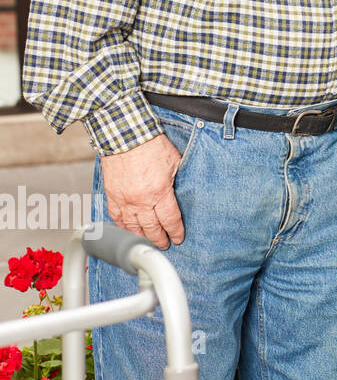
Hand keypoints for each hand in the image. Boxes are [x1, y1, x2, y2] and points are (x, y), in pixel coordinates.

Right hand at [101, 134, 185, 249]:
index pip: (170, 220)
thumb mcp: (175, 162)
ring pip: (132, 227)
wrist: (124, 135)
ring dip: (141, 237)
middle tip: (165, 244)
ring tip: (148, 242)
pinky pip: (116, 218)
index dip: (176, 232)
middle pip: (152, 229)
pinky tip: (128, 231)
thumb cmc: (150, 144)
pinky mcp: (111, 196)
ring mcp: (124, 200)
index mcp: (160, 192)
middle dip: (160, 239)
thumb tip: (181, 190)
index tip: (178, 238)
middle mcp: (141, 200)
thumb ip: (177, 180)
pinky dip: (123, 227)